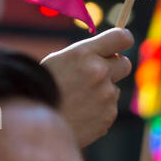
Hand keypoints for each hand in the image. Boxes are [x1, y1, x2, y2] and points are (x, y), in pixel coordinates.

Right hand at [41, 28, 133, 146]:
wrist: (36, 123)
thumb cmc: (44, 87)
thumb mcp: (60, 60)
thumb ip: (86, 56)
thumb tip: (110, 54)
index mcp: (84, 53)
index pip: (121, 38)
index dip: (124, 39)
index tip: (123, 41)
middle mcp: (99, 72)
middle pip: (125, 63)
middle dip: (115, 66)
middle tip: (100, 72)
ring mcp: (107, 96)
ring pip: (114, 88)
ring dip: (102, 91)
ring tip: (78, 99)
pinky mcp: (109, 115)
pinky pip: (109, 108)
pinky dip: (99, 110)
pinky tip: (80, 113)